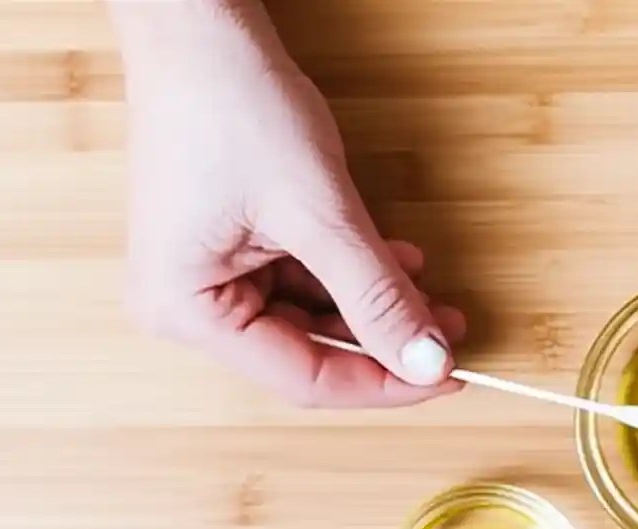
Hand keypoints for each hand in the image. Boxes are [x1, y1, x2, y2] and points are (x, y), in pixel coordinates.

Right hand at [111, 0, 463, 407]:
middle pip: (308, 351)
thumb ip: (376, 293)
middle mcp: (187, 305)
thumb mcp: (319, 211)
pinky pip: (302, 279)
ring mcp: (208, 274)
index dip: (384, 383)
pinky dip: (352, 273)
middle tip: (451, 335)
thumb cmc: (230, 104)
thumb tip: (427, 359)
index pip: (304, 377)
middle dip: (384, 340)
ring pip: (313, 316)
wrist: (198, 24)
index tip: (447, 376)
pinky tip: (400, 262)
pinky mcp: (231, 245)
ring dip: (375, 305)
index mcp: (186, 311)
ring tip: (436, 296)